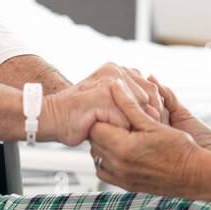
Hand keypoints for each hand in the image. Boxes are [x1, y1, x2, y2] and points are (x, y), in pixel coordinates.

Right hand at [40, 63, 158, 145]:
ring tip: (136, 139)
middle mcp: (113, 72)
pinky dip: (123, 131)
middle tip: (152, 135)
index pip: (150, 88)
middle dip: (152, 118)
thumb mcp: (110, 104)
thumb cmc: (80, 115)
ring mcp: (107, 83)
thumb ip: (130, 103)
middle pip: (148, 96)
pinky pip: (123, 119)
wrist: (52, 117)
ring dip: (138, 126)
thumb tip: (155, 112)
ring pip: (138, 108)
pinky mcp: (100, 97)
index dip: (157, 108)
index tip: (158, 125)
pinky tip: (120, 139)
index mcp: (116, 70)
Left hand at [89, 88, 210, 203]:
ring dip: (103, 144)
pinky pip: (104, 171)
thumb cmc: (179, 148)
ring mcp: (121, 178)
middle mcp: (118, 165)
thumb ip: (130, 105)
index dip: (101, 116)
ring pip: (97, 157)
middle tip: (114, 119)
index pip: (95, 127)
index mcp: (122, 148)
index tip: (110, 110)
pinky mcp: (126, 185)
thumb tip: (114, 85)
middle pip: (93, 142)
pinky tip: (122, 150)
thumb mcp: (153, 123)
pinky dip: (108, 160)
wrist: (196, 175)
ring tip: (119, 134)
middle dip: (101, 129)